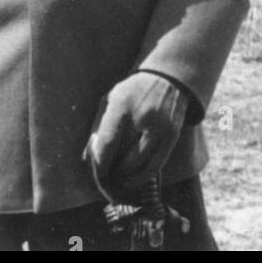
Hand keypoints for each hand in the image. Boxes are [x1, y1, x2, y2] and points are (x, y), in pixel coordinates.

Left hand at [83, 72, 188, 201]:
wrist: (169, 77)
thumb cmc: (134, 91)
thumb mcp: (113, 98)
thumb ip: (99, 126)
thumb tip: (88, 158)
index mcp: (123, 104)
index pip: (108, 142)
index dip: (101, 163)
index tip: (97, 174)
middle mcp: (143, 116)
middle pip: (125, 158)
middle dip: (114, 174)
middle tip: (107, 182)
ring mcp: (161, 126)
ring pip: (142, 165)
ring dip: (128, 179)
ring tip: (119, 185)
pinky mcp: (173, 134)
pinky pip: (157, 164)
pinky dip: (144, 176)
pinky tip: (135, 181)